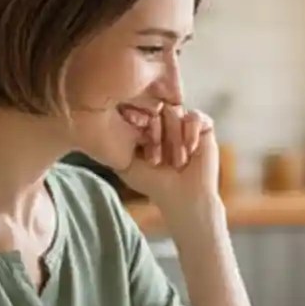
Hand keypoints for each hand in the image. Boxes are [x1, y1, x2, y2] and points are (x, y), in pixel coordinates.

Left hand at [118, 103, 220, 220]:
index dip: (139, 125)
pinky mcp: (203, 127)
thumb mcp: (125, 164)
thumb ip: (113, 145)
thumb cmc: (153, 183)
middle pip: (156, 107)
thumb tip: (101, 122)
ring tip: (177, 162)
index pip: (137, 109)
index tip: (142, 147)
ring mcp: (183, 122)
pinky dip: (191, 133)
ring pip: (175, 112)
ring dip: (174, 138)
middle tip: (158, 161)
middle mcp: (163, 121)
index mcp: (144, 126)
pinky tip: (190, 150)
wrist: (182, 198)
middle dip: (157, 133)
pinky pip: (195, 116)